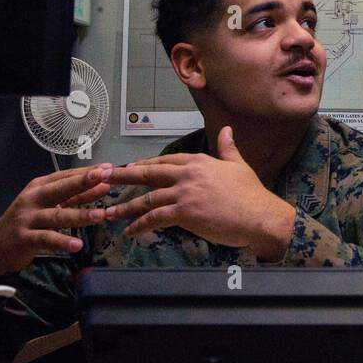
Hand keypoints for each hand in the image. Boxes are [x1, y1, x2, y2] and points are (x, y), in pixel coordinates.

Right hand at [0, 165, 114, 274]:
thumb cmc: (28, 220)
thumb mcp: (51, 204)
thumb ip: (76, 196)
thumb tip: (105, 185)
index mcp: (39, 187)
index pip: (66, 176)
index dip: (87, 172)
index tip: (109, 168)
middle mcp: (32, 199)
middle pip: (60, 189)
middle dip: (83, 183)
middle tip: (105, 178)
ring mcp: (28, 218)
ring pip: (56, 215)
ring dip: (79, 215)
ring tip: (100, 215)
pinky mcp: (24, 238)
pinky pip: (46, 239)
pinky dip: (62, 242)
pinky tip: (77, 244)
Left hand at [103, 126, 293, 260]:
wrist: (259, 215)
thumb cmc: (251, 194)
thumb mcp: (239, 166)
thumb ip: (228, 148)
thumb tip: (227, 130)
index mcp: (199, 162)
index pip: (165, 161)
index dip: (145, 164)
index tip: (130, 167)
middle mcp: (188, 174)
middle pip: (148, 174)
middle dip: (122, 176)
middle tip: (102, 179)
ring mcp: (184, 193)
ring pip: (147, 199)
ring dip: (125, 207)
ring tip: (108, 213)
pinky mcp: (184, 213)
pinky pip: (155, 219)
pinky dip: (140, 226)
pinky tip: (130, 232)